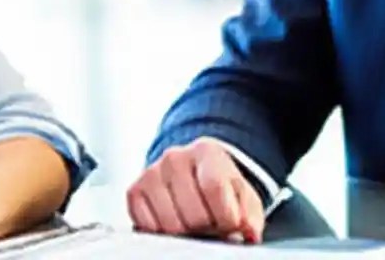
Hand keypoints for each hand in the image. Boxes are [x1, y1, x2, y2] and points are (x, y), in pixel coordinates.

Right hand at [126, 138, 265, 243]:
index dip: (225, 216)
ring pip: (171, 225)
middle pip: (193, 213)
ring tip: (193, 220)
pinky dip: (163, 233)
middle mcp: (175, 157)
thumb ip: (250, 213)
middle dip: (207, 227)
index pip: (213, 188)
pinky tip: (173, 219)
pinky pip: (148, 227)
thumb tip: (249, 231)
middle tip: (211, 221)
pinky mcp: (134, 191)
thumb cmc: (219, 186)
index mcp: (206, 151)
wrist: (193, 173)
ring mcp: (151, 172)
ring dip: (186, 232)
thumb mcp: (242, 195)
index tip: (230, 223)